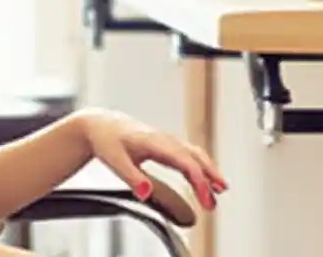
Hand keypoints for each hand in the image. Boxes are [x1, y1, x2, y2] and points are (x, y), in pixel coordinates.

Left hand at [76, 109, 226, 209]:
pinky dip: (201, 165)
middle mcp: (164, 139)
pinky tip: (205, 178)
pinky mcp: (165, 144)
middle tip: (218, 197)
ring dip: (209, 170)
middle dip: (210, 176)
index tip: (206, 198)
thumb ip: (132, 177)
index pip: (184, 161)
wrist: (101, 124)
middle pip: (195, 156)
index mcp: (154, 142)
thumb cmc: (107, 140)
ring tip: (221, 189)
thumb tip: (146, 193)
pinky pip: (189, 154)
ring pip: (194, 153)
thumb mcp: (114, 161)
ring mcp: (167, 140)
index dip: (198, 181)